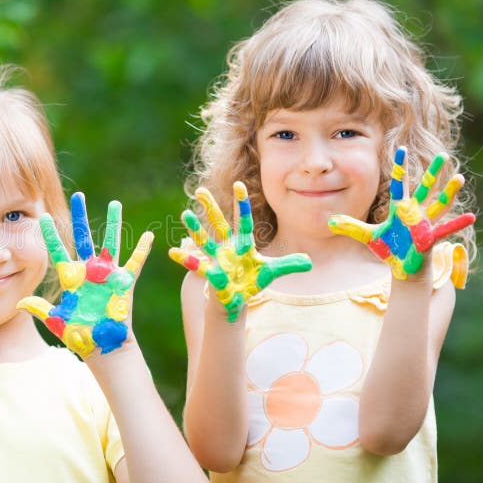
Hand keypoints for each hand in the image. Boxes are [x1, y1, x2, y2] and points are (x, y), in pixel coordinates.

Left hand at [17, 193, 152, 357]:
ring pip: (110, 242)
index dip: (51, 234)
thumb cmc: (79, 335)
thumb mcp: (57, 321)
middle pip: (83, 237)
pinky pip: (134, 263)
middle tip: (78, 196)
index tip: (44, 216)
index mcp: (71, 278)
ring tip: (115, 203)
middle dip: (80, 217)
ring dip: (113, 223)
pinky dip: (142, 250)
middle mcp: (88, 271)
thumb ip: (40, 309)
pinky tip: (148, 235)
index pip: (58, 250)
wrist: (102, 347)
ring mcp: (107, 275)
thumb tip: (18, 304)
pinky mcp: (124, 283)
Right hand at [169, 182, 311, 321]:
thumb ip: (289, 264)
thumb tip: (310, 262)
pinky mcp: (211, 273)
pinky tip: (172, 252)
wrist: (237, 298)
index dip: (241, 203)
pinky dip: (186, 259)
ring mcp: (217, 259)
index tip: (239, 184)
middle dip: (210, 207)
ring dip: (195, 229)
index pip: (243, 219)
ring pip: (204, 240)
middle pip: (218, 223)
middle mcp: (227, 247)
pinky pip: (197, 265)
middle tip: (200, 189)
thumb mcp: (272, 272)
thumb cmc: (251, 281)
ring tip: (185, 214)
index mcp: (242, 243)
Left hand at [329, 146, 475, 279]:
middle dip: (433, 172)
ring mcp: (425, 223)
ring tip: (459, 177)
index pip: (398, 183)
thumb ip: (350, 227)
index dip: (399, 167)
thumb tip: (329, 221)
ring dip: (449, 192)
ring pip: (439, 204)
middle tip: (443, 155)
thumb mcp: (368, 236)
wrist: (402, 266)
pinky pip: (446, 229)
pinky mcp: (430, 237)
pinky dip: (457, 223)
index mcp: (400, 207)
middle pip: (424, 188)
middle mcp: (415, 212)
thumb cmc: (389, 247)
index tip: (401, 148)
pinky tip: (471, 216)